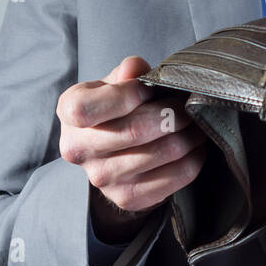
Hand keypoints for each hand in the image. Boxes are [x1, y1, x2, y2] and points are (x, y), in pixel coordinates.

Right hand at [57, 55, 207, 241]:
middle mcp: (78, 149)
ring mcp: (101, 178)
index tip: (149, 89)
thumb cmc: (114, 107)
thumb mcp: (114, 83)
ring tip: (197, 123)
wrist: (111, 152)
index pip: (87, 109)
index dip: (125, 96)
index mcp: (69, 113)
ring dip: (187, 136)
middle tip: (189, 105)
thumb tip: (135, 68)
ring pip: (159, 154)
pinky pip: (173, 178)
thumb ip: (125, 73)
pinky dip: (192, 159)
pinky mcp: (127, 197)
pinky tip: (194, 148)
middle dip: (171, 114)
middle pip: (133, 131)